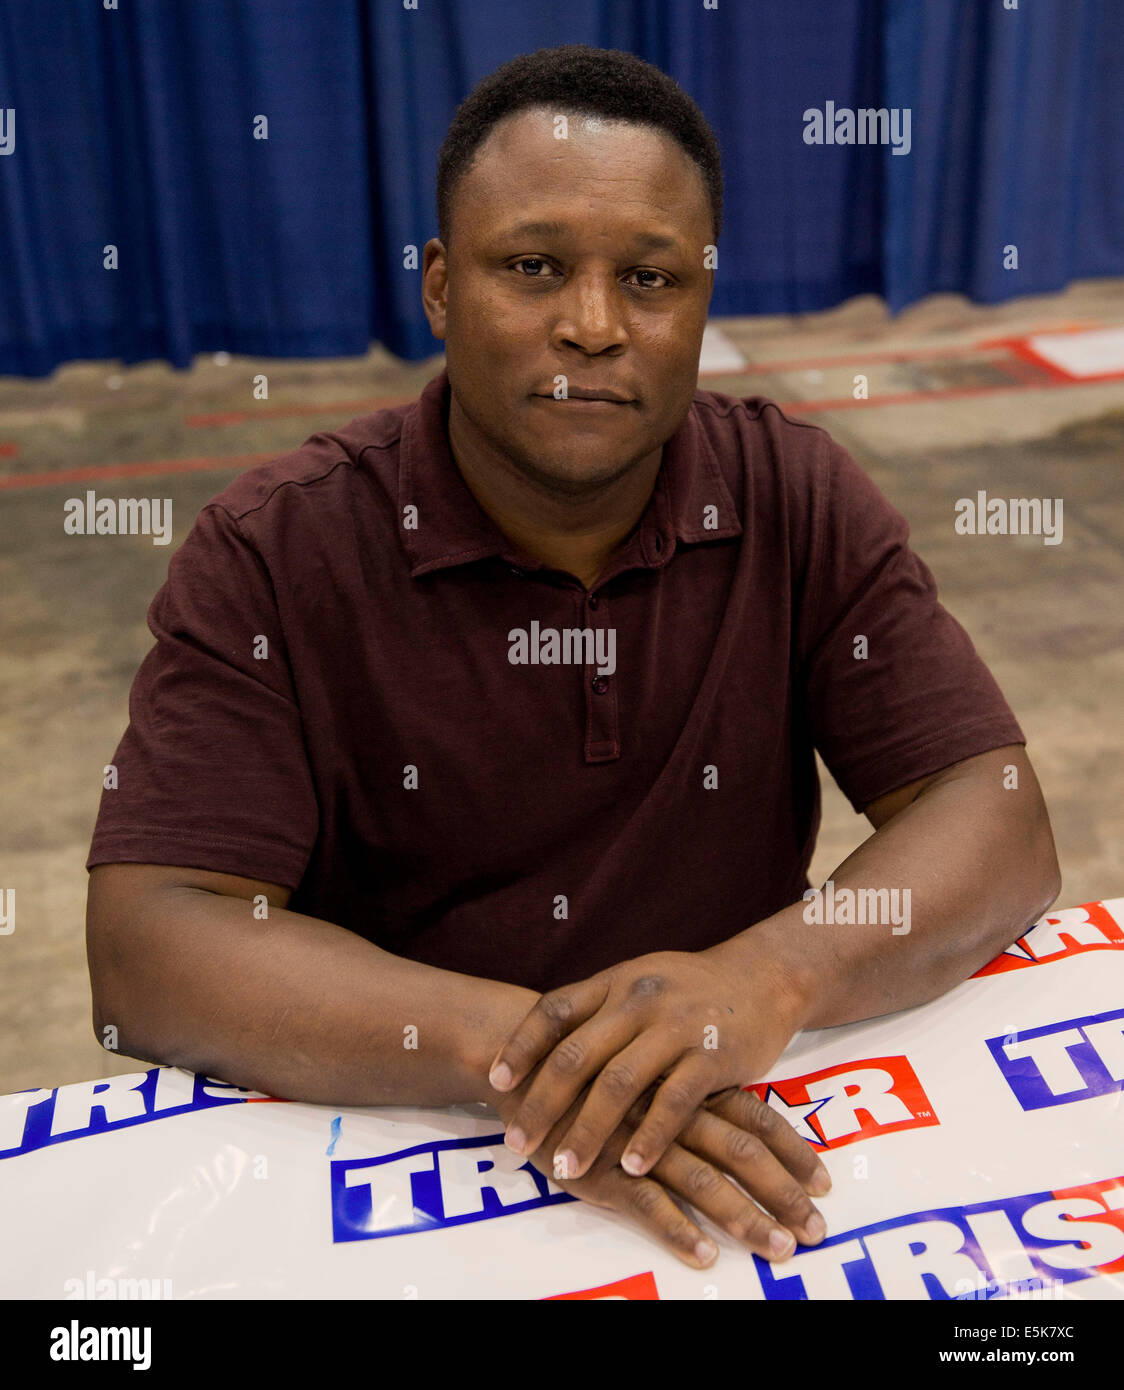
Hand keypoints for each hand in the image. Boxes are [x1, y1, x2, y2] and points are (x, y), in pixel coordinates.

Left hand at [488, 949, 803, 1180]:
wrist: (765, 977)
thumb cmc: (691, 990)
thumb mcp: (640, 983)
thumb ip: (598, 1011)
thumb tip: (539, 1051)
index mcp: (615, 982)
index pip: (554, 1011)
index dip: (521, 1047)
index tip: (494, 1083)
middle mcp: (639, 999)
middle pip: (577, 1054)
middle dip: (542, 1103)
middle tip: (516, 1143)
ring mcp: (677, 1026)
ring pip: (619, 1083)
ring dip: (588, 1130)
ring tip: (564, 1168)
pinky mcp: (714, 1055)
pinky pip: (675, 1103)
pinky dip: (650, 1137)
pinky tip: (631, 1167)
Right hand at [492, 1075, 829, 1266]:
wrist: (523, 1059)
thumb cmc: (590, 1064)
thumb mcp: (646, 1063)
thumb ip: (685, 1083)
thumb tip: (736, 1111)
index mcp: (685, 1082)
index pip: (755, 1115)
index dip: (792, 1151)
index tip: (825, 1184)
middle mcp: (671, 1110)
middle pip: (741, 1151)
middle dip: (783, 1193)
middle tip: (816, 1230)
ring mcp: (638, 1140)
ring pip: (703, 1181)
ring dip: (745, 1218)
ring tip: (778, 1249)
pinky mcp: (603, 1169)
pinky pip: (647, 1205)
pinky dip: (678, 1230)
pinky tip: (704, 1256)